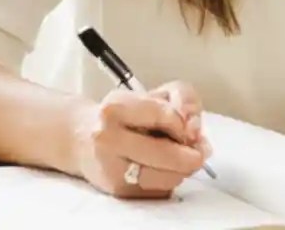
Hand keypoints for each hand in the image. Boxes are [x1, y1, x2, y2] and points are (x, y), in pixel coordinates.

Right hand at [70, 83, 210, 197]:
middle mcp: (107, 139)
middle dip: (192, 154)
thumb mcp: (153, 94)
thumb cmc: (124, 115)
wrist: (83, 138)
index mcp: (115, 108)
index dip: (185, 123)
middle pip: (165, 154)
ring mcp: (111, 168)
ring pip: (165, 178)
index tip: (190, 126)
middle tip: (200, 151)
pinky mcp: (118, 191)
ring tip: (181, 158)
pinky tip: (165, 168)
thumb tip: (195, 129)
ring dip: (183, 169)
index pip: (164, 115)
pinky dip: (170, 180)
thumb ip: (183, 98)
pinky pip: (160, 190)